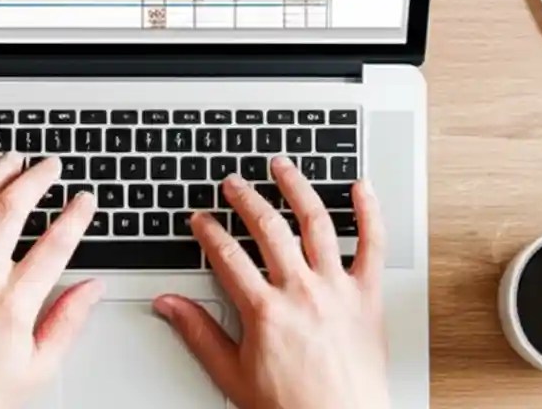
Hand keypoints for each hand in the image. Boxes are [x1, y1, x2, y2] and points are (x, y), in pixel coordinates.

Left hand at [0, 153, 101, 408]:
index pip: (56, 244)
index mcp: (13, 304)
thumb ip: (67, 324)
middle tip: (50, 166)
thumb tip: (92, 290)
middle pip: (12, 209)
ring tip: (11, 160)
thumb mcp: (36, 371)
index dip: (75, 215)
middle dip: (37, 178)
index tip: (84, 200)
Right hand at [154, 157, 389, 408]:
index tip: (201, 220)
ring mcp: (337, 289)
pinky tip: (361, 187)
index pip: (227, 256)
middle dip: (246, 199)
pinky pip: (373, 244)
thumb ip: (198, 333)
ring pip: (316, 223)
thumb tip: (168, 305)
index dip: (209, 232)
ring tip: (282, 167)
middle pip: (268, 228)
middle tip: (234, 183)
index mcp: (265, 311)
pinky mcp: (368, 295)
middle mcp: (301, 292)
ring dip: (296, 188)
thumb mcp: (232, 374)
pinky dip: (369, 212)